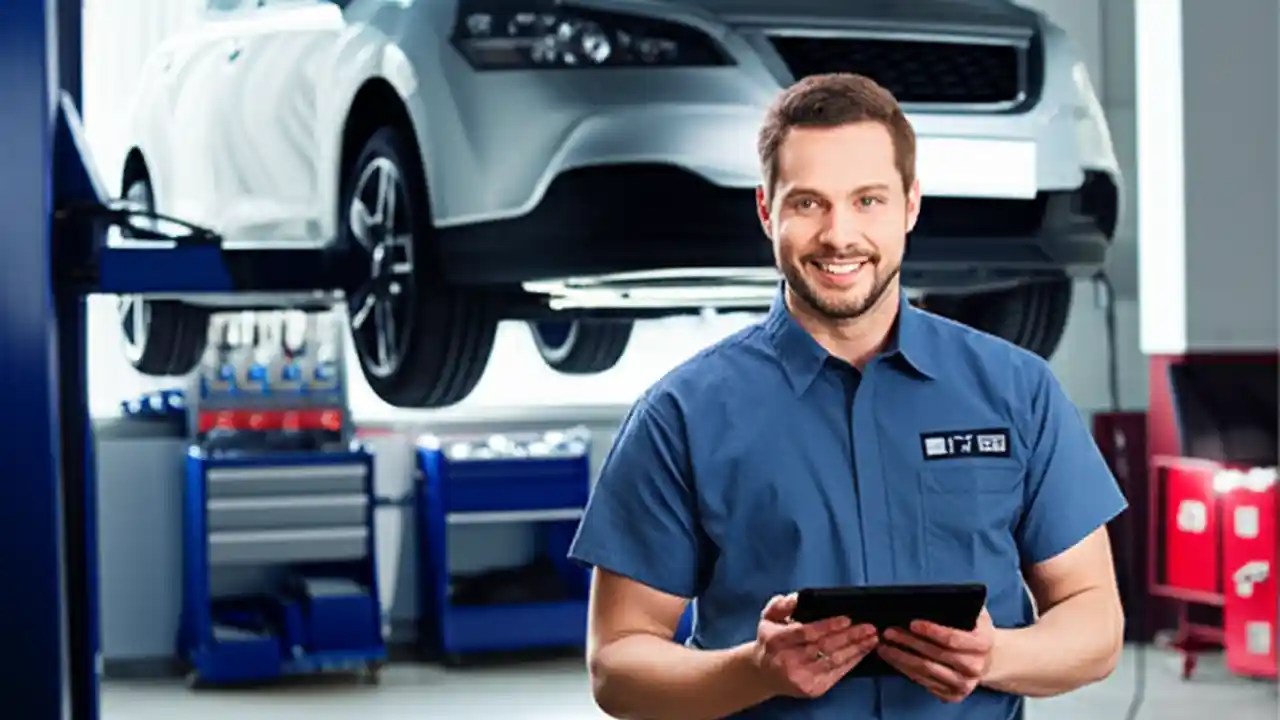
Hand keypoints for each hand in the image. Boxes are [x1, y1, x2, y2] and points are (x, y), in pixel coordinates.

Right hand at [751, 593, 878, 698]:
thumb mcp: (768, 617)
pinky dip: (852, 662)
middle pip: (823, 648)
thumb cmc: (771, 641)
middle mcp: (787, 661)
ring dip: (855, 650)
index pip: (805, 633)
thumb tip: (797, 598)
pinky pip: (836, 674)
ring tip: (871, 638)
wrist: (765, 674)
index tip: (847, 619)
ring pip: (833, 661)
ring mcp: (800, 678)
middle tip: (868, 627)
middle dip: (849, 637)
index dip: (828, 626)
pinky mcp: (812, 689)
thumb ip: (781, 605)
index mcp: (775, 640)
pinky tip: (862, 652)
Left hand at [876, 606, 995, 702]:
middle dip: (909, 643)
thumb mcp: (973, 613)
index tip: (912, 623)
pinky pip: (924, 683)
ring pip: (926, 672)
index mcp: (983, 643)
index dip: (932, 631)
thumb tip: (931, 599)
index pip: (953, 638)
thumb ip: (957, 605)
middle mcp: (976, 667)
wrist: (987, 658)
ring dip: (901, 658)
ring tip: (884, 646)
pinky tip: (894, 659)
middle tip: (889, 632)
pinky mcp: (953, 695)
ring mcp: (965, 684)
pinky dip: (905, 670)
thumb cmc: (974, 629)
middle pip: (935, 655)